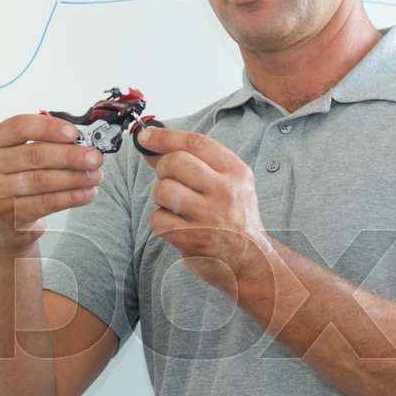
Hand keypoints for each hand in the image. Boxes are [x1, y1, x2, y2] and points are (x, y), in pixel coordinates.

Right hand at [0, 113, 104, 253]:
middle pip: (34, 155)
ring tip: (95, 176)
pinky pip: (46, 203)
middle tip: (94, 157)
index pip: (20, 127)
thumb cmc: (18, 179)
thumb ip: (47, 143)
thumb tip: (82, 141)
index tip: (74, 133)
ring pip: (42, 180)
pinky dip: (71, 197)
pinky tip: (87, 193)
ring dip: (75, 177)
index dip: (49, 128)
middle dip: (70, 155)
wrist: (5, 220)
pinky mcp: (10, 214)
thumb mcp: (23, 155)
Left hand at [136, 125, 277, 299]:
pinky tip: (177, 224)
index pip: (196, 143)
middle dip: (163, 168)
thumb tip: (152, 146)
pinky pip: (158, 218)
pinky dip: (161, 221)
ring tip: (177, 206)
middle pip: (175, 162)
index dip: (164, 136)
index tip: (144, 136)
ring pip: (163, 189)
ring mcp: (209, 216)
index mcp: (235, 172)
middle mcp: (225, 191)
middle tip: (169, 179)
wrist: (250, 259)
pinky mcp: (193, 238)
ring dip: (161, 197)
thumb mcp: (227, 183)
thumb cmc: (233, 217)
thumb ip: (195, 163)